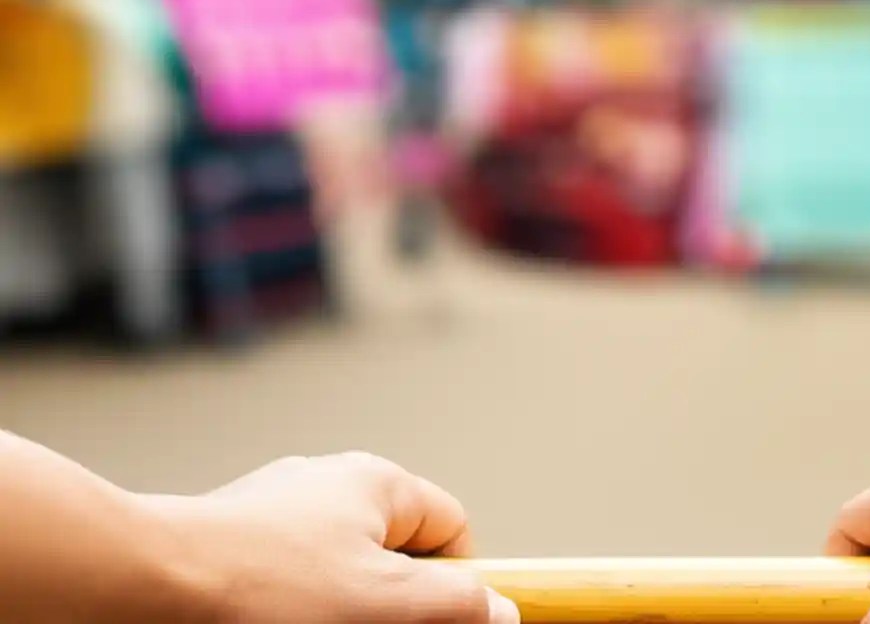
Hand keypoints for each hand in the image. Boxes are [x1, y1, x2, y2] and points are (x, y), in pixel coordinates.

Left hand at [143, 452, 519, 623]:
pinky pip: (290, 582)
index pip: (452, 529)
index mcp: (376, 483)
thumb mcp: (386, 603)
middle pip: (394, 556)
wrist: (143, 588)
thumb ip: (459, 605)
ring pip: (338, 575)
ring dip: (343, 611)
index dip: (458, 583)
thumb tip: (503, 611)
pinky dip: (294, 608)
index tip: (448, 623)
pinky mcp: (235, 546)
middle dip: (394, 607)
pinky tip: (276, 622)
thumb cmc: (264, 588)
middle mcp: (328, 486)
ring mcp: (276, 514)